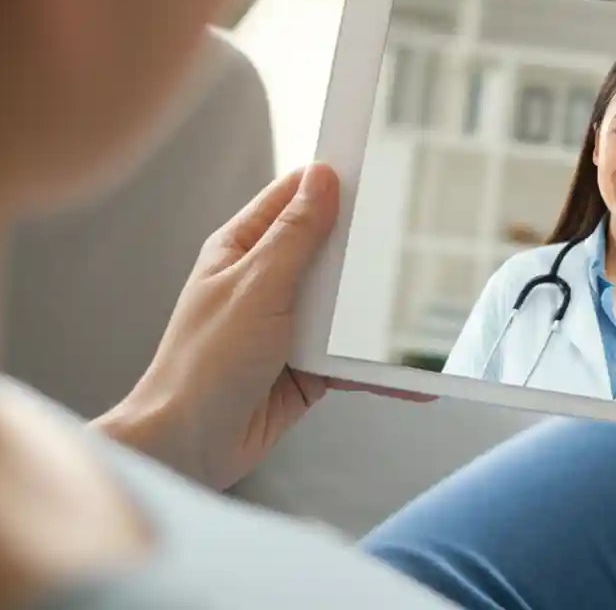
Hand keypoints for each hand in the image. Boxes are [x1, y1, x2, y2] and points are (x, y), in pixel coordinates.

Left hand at [93, 164, 429, 490]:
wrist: (189, 447)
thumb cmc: (204, 364)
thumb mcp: (256, 287)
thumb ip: (294, 235)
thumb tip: (323, 177)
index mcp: (242, 249)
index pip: (293, 198)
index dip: (332, 181)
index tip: (379, 167)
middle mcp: (266, 282)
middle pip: (328, 250)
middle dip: (368, 246)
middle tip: (418, 231)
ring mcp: (288, 326)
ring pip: (345, 305)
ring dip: (378, 310)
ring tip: (427, 301)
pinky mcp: (307, 368)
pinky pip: (352, 357)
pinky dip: (379, 366)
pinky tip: (413, 373)